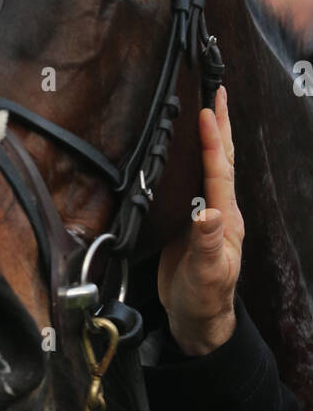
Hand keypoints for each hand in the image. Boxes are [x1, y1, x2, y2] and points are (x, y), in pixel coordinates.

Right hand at [157, 85, 243, 355]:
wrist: (197, 319)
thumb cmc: (205, 298)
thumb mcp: (207, 272)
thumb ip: (207, 242)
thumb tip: (208, 211)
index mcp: (225, 218)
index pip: (221, 171)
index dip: (213, 140)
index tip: (208, 109)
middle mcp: (219, 211)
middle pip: (224, 160)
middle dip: (222, 125)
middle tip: (218, 90)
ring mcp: (205, 215)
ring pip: (212, 167)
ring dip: (212, 137)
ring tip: (207, 108)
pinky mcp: (189, 223)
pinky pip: (194, 182)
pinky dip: (194, 159)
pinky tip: (185, 150)